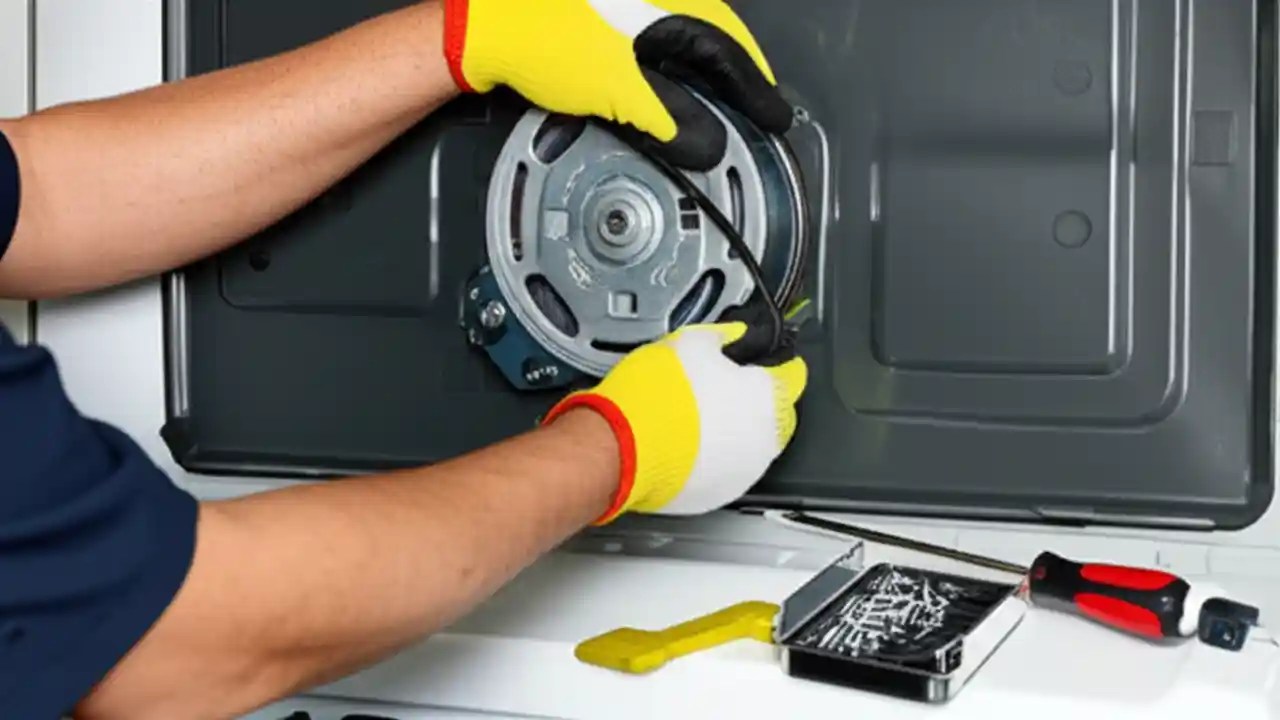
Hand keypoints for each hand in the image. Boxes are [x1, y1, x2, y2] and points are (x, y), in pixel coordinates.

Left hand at [442, 0, 792, 169]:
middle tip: (755, 118)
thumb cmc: (547, 40)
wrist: (490, 22)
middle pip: (718, 46)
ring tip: (718, 113)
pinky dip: (673, 72)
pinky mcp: (614, 13)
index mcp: (677, 5)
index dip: (759, 93)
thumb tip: (707, 145)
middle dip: (736, 86)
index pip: (736, 54)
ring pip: (690, 43)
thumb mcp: (619, 91)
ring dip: (704, 81)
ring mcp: (639, 3)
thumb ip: (672, 121)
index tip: (777, 119)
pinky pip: (661, 42)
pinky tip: (671, 92)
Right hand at [542, 322, 807, 522]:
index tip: (770, 362)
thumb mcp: (689, 342)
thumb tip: (732, 334)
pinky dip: (717, 459)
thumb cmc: (654, 396)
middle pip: (777, 415)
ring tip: (703, 419)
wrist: (621, 447)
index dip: (779, 364)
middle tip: (729, 389)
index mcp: (767, 397)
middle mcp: (765, 438)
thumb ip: (722, 336)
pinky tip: (691, 445)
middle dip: (759, 402)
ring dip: (738, 433)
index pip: (793, 376)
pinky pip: (727, 471)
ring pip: (753, 447)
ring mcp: (744, 471)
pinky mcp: (719, 494)